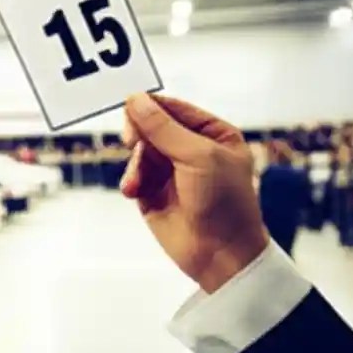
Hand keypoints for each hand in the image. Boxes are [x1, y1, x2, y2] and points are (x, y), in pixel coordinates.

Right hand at [120, 94, 268, 293]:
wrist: (220, 254)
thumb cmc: (223, 201)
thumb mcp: (198, 157)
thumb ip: (163, 128)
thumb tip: (134, 99)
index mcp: (212, 133)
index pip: (173, 109)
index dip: (150, 108)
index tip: (130, 110)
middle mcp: (190, 149)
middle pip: (151, 128)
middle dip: (140, 136)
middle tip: (132, 142)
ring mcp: (171, 171)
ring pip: (139, 152)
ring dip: (135, 164)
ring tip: (136, 182)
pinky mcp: (153, 192)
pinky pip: (134, 175)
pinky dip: (130, 181)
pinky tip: (133, 192)